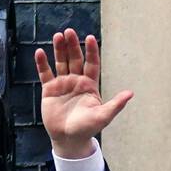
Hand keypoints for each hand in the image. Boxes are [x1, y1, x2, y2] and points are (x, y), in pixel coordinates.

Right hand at [35, 28, 132, 158]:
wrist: (69, 138)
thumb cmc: (88, 128)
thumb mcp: (103, 116)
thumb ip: (116, 104)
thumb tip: (130, 93)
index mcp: (90, 85)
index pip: (92, 64)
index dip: (91, 51)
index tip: (90, 38)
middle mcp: (77, 81)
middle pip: (75, 59)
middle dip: (73, 46)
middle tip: (70, 32)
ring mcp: (63, 84)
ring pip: (61, 63)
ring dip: (59, 50)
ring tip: (58, 36)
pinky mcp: (49, 89)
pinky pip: (45, 73)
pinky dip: (42, 63)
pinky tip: (40, 52)